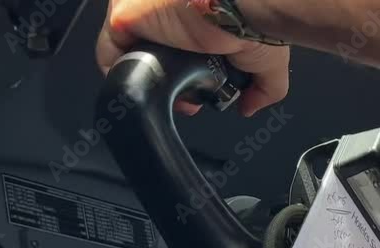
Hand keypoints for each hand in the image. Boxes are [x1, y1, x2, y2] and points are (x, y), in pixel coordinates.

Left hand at [96, 0, 289, 115]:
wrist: (237, 6)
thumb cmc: (251, 19)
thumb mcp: (270, 60)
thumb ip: (264, 86)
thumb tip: (251, 107)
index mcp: (195, 13)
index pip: (178, 43)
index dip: (186, 72)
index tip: (198, 91)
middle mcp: (165, 8)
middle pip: (152, 49)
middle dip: (167, 78)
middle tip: (186, 99)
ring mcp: (142, 10)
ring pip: (130, 50)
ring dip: (146, 77)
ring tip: (170, 94)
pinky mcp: (124, 16)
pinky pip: (110, 50)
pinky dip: (121, 72)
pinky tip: (147, 86)